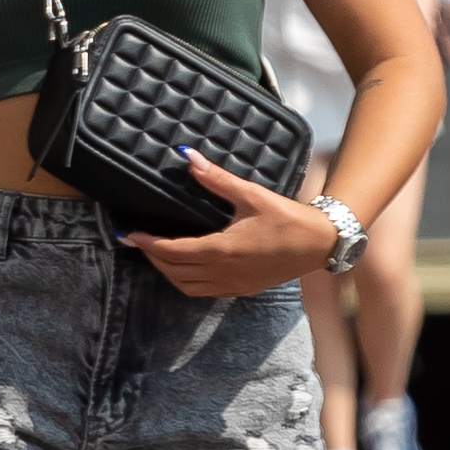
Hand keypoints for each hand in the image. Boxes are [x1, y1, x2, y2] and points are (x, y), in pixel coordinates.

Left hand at [126, 155, 338, 298]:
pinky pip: (203, 291)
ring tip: (156, 252)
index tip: (128, 234)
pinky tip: (184, 266)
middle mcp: (223, 273)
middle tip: (137, 240)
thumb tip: (187, 158)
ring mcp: (233, 285)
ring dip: (167, 272)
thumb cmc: (288, 218)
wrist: (320, 244)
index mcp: (222, 250)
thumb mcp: (251, 195)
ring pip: (186, 286)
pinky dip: (185, 281)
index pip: (172, 251)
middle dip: (151, 256)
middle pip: (174, 271)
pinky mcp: (242, 289)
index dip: (146, 243)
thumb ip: (216, 179)